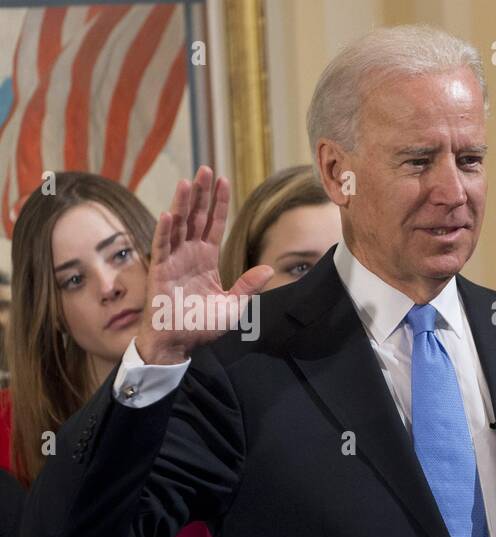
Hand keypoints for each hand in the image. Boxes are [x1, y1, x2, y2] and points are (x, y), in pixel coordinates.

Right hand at [137, 166, 273, 364]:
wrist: (179, 342)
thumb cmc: (202, 325)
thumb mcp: (233, 305)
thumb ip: (248, 285)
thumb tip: (269, 269)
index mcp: (207, 259)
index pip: (214, 224)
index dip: (219, 203)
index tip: (223, 180)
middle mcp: (189, 254)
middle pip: (197, 217)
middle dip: (202, 193)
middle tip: (205, 168)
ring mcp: (173, 260)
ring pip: (179, 225)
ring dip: (183, 203)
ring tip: (188, 181)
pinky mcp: (160, 271)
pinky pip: (163, 246)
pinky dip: (165, 230)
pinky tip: (170, 213)